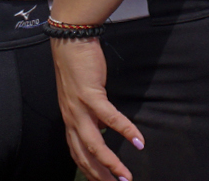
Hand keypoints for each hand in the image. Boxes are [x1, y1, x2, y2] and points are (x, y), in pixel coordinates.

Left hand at [51, 37, 142, 180]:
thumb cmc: (78, 66)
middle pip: (85, 156)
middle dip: (101, 175)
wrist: (70, 41)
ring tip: (126, 176)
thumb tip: (103, 129)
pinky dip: (125, 131)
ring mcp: (79, 108)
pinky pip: (110, 118)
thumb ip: (89, 114)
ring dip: (111, 163)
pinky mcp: (90, 94)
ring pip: (94, 145)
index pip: (77, 153)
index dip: (90, 171)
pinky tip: (138, 141)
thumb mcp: (81, 96)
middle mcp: (71, 118)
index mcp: (69, 120)